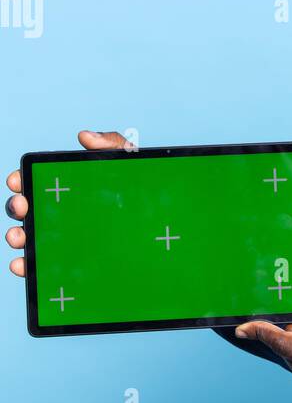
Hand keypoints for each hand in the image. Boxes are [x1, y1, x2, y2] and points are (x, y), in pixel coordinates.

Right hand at [5, 130, 135, 277]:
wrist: (163, 232)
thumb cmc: (142, 195)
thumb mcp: (131, 166)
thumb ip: (112, 146)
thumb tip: (84, 136)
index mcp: (67, 188)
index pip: (36, 181)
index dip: (21, 179)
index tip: (18, 180)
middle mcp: (59, 214)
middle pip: (26, 209)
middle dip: (16, 206)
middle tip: (22, 206)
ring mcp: (61, 239)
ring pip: (28, 237)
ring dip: (16, 236)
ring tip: (19, 237)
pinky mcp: (68, 263)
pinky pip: (41, 266)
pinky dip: (25, 266)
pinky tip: (22, 265)